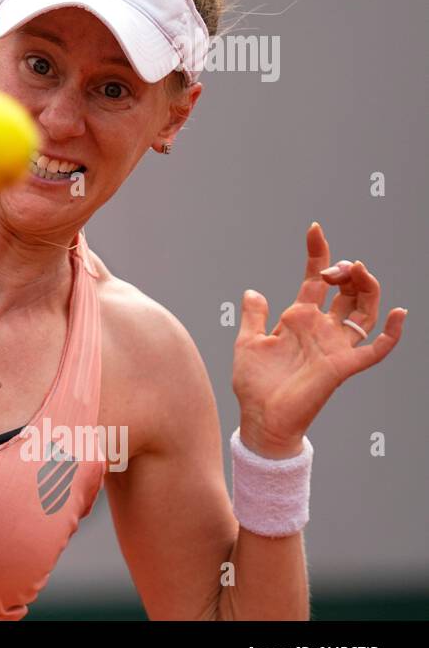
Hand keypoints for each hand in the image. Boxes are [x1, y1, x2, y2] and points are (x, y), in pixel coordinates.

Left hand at [232, 222, 406, 457]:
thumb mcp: (248, 342)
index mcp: (298, 318)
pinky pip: (376, 349)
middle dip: (345, 271)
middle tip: (334, 266)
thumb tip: (252, 292)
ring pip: (364, 311)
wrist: (260, 417)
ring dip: (367, 289)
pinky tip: (398, 312)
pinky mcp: (343, 366)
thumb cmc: (254, 383)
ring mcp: (335, 346)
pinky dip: (391, 333)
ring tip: (358, 271)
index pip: (314, 280)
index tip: (315, 229)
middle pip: (347, 291)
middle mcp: (321, 328)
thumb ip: (254, 317)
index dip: (318, 254)